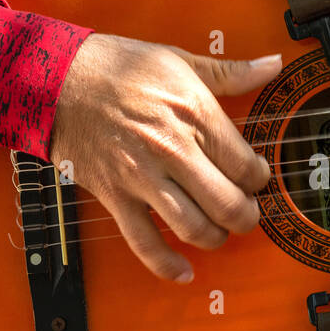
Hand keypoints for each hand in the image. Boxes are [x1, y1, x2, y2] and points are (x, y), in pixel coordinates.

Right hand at [49, 34, 281, 282]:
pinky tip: (184, 270)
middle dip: (246, 216)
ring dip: (216, 238)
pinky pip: (145, 243)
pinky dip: (167, 265)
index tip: (254, 179)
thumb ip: (230, 71)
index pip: (245, 165)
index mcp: (194, 112)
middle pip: (228, 204)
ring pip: (194, 228)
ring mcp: (142, 176)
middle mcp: (172, 148)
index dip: (258, 179)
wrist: (57, 78)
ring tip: (218, 231)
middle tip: (245, 212)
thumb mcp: (177, 59)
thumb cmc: (115, 65)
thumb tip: (272, 65)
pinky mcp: (115, 195)